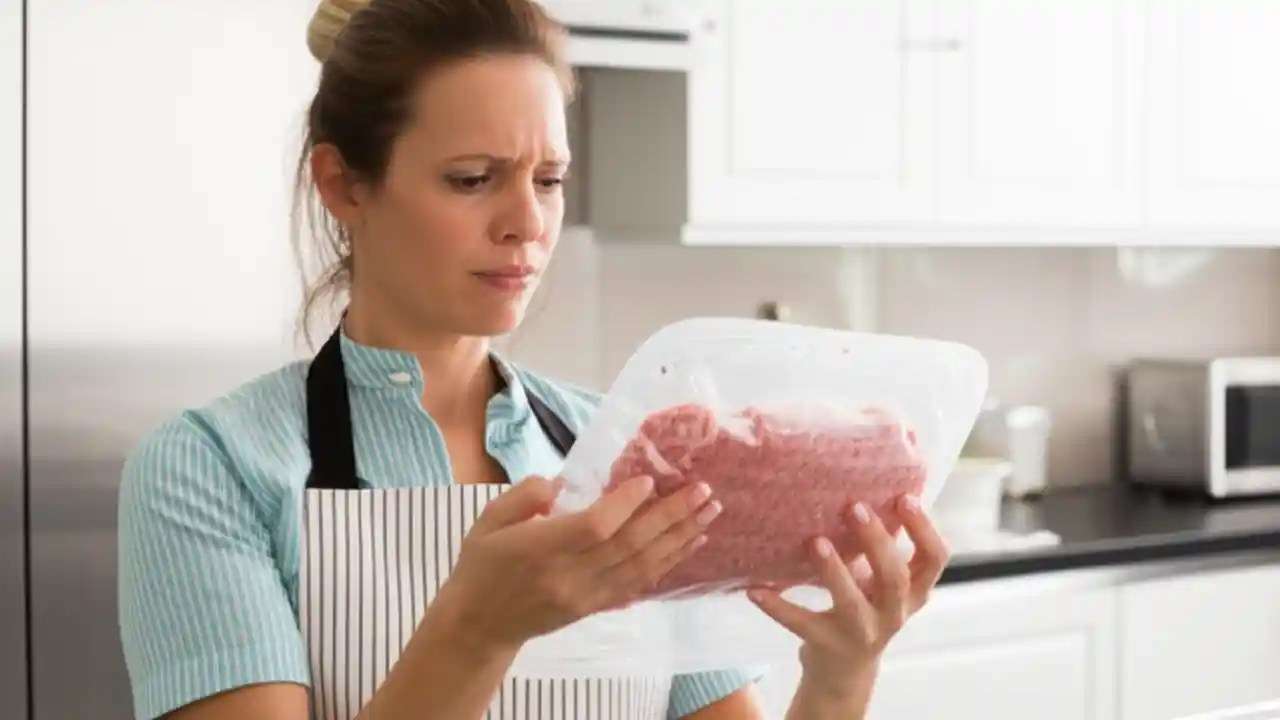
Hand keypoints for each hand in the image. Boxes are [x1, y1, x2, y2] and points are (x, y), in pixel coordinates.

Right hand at [434, 475, 721, 653]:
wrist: (480, 624)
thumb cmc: (482, 564)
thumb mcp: (487, 520)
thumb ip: (524, 496)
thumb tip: (562, 484)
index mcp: (539, 550)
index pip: (594, 528)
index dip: (625, 504)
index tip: (648, 480)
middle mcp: (568, 576)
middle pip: (629, 546)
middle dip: (670, 516)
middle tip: (702, 490)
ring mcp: (586, 595)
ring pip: (643, 566)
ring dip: (680, 537)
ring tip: (709, 512)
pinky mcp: (596, 606)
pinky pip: (640, 583)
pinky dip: (669, 561)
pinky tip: (691, 543)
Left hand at [749, 494, 949, 710]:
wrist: (844, 672)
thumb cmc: (864, 610)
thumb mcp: (881, 584)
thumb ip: (881, 548)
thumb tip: (866, 488)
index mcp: (912, 594)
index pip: (934, 560)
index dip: (924, 530)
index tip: (905, 498)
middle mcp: (893, 614)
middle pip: (895, 578)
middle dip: (877, 542)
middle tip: (854, 507)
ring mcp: (861, 633)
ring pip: (852, 603)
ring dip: (835, 571)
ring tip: (815, 541)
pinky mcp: (826, 644)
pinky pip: (801, 622)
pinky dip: (777, 605)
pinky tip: (755, 589)